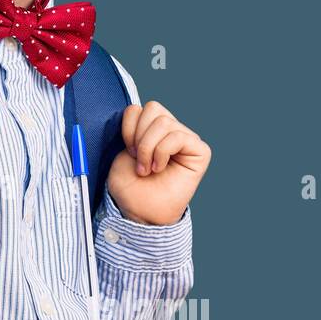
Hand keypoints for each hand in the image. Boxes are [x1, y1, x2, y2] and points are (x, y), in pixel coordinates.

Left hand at [104, 101, 209, 224]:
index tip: (128, 152)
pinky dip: (162, 152)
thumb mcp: (121, 152)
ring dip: (149, 148)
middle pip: (153, 108)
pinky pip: (178, 136)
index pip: (138, 108)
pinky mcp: (199, 151)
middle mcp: (171, 131)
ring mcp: (186, 139)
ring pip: (164, 122)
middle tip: (139, 161)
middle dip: (139, 137)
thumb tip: (137, 107)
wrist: (140, 212)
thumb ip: (131, 127)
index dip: (129, 129)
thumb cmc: (131, 186)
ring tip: (148, 168)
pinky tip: (159, 168)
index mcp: (152, 129)